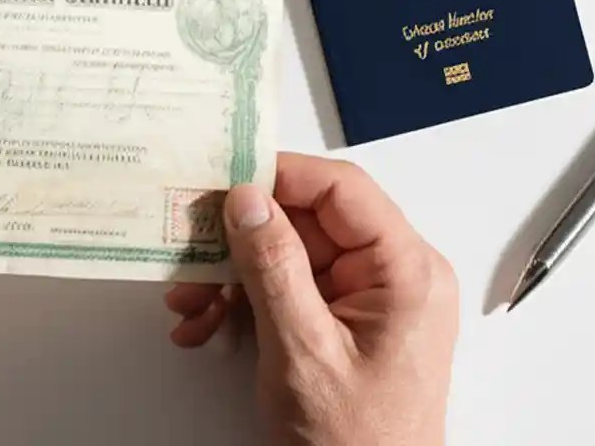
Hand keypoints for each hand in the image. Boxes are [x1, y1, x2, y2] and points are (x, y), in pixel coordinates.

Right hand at [166, 153, 458, 444]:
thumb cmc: (357, 442)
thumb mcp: (303, 349)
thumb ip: (273, 268)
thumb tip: (247, 199)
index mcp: (406, 270)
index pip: (341, 189)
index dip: (279, 176)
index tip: (223, 177)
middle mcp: (393, 275)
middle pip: (308, 222)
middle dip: (242, 239)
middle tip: (189, 243)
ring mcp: (368, 300)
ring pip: (289, 257)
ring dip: (233, 277)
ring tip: (189, 302)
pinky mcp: (343, 323)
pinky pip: (289, 291)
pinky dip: (245, 304)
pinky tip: (207, 325)